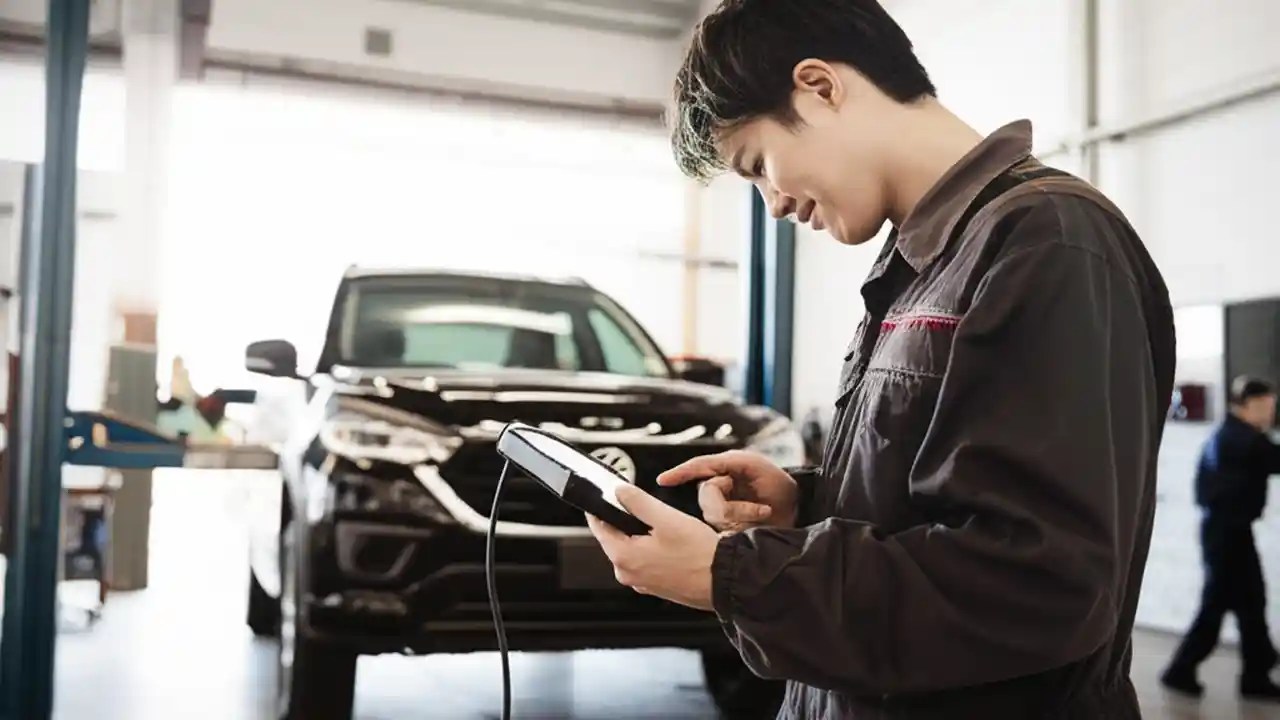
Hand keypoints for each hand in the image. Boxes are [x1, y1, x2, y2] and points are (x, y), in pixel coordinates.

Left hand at [585, 484, 719, 610]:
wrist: (724, 580)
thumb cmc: (699, 554)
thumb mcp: (666, 518)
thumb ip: (638, 502)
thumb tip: (620, 492)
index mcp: (624, 557)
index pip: (598, 527)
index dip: (600, 508)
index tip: (606, 496)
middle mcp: (628, 574)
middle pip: (614, 539)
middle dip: (624, 520)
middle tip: (644, 507)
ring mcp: (642, 583)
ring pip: (631, 550)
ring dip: (640, 535)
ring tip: (664, 525)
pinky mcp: (656, 587)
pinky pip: (645, 562)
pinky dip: (651, 550)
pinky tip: (672, 544)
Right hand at [657, 450, 797, 531]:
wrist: (797, 510)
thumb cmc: (781, 486)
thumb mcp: (758, 467)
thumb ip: (731, 465)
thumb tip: (711, 478)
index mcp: (728, 466)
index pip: (698, 467)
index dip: (680, 473)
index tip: (663, 480)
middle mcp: (722, 484)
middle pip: (707, 496)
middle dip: (733, 508)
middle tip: (760, 511)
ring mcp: (723, 504)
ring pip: (714, 514)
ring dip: (740, 516)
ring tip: (762, 514)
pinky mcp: (727, 522)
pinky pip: (721, 525)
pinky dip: (739, 524)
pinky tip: (756, 521)